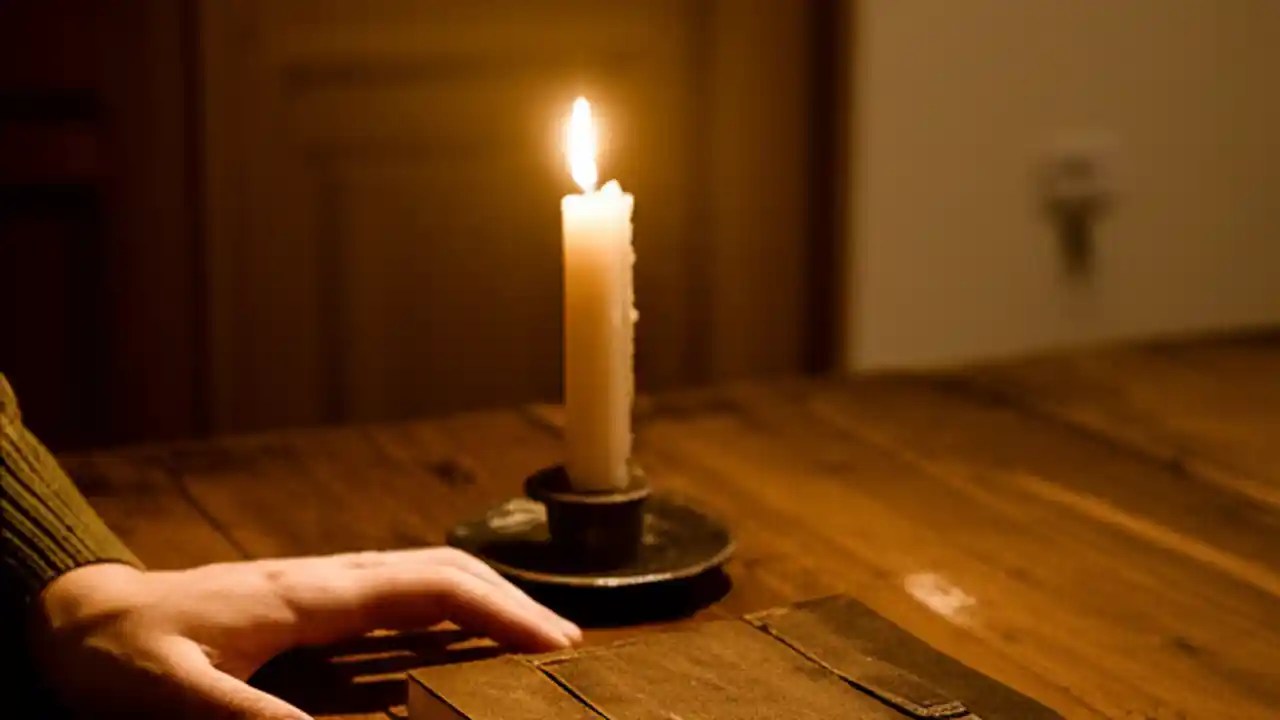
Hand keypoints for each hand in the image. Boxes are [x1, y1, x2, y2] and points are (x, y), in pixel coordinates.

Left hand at [29, 548, 580, 718]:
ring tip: (528, 640)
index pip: (429, 585)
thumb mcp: (180, 695)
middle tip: (563, 648)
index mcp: (312, 592)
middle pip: (443, 569)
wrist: (80, 617)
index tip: (550, 647)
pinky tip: (456, 637)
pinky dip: (445, 607)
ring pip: (424, 574)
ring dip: (484, 599)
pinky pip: (397, 593)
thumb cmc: (124, 652)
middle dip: (510, 600)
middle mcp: (328, 578)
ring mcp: (321, 585)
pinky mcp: (310, 600)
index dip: (499, 612)